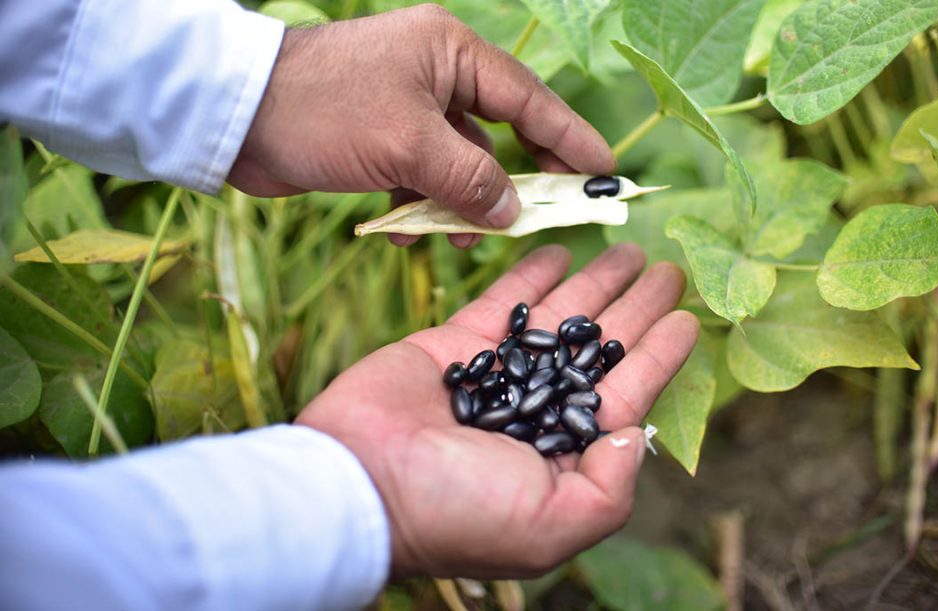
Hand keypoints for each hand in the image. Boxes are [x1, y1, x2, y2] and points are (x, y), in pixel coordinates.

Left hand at [229, 4, 615, 247]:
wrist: (236, 117)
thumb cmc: (324, 112)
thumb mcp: (406, 145)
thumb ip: (469, 178)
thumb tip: (514, 211)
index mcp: (451, 53)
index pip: (530, 99)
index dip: (571, 138)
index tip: (606, 172)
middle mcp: (436, 74)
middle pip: (502, 130)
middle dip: (522, 176)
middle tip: (561, 211)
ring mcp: (408, 107)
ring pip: (461, 161)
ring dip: (464, 201)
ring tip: (469, 235)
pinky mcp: (382, 138)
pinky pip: (424, 175)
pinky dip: (425, 205)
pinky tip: (413, 233)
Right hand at [296, 244, 698, 577]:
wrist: (359, 480)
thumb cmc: (456, 512)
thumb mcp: (551, 524)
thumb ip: (608, 488)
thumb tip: (637, 437)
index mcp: (562, 454)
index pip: (625, 395)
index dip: (659, 357)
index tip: (690, 319)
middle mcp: (534, 411)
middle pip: (598, 348)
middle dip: (636, 309)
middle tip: (668, 270)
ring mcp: (496, 374)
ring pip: (558, 318)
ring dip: (595, 283)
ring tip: (629, 250)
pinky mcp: (455, 344)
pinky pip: (502, 302)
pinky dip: (532, 276)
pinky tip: (561, 251)